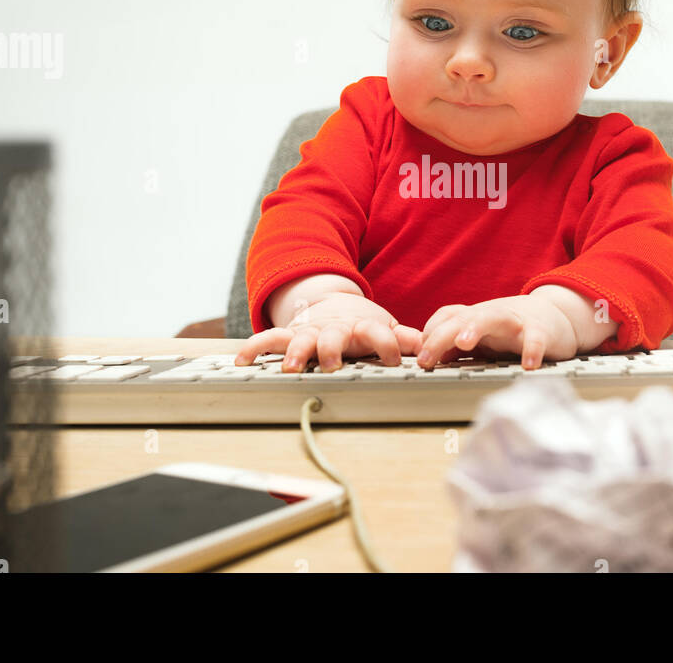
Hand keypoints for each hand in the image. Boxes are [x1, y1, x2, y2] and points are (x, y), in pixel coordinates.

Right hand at [235, 292, 422, 372]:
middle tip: (331, 365)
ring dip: (295, 353)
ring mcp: (311, 332)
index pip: (378, 334)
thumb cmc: (362, 326)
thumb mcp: (386, 328)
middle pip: (334, 338)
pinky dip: (255, 348)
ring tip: (290, 368)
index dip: (387, 345)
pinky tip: (242, 360)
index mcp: (363, 328)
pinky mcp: (290, 335)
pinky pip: (269, 339)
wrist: (332, 304)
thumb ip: (406, 338)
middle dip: (332, 350)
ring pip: (300, 340)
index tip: (394, 360)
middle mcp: (335, 330)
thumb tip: (430, 346)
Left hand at [416, 295, 577, 369]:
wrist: (556, 316)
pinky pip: (535, 338)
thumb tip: (433, 360)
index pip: (446, 318)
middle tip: (426, 360)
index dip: (430, 334)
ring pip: (493, 317)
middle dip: (440, 336)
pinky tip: (528, 366)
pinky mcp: (541, 331)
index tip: (420, 358)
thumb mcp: (483, 337)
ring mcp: (516, 321)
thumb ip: (458, 346)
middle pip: (462, 317)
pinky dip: (532, 350)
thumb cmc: (513, 329)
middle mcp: (491, 316)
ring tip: (464, 343)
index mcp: (475, 318)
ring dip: (475, 327)